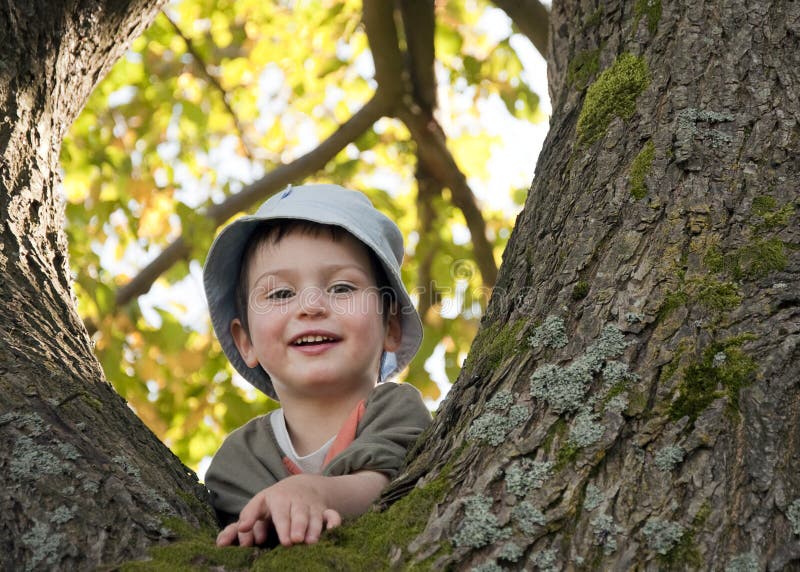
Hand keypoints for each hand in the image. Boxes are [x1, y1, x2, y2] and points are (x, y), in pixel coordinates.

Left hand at [216, 475, 342, 546]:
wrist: (302, 485)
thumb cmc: (276, 499)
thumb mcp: (260, 502)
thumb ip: (249, 515)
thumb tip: (240, 529)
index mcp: (279, 498)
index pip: (280, 511)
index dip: (282, 525)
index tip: (283, 540)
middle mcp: (297, 501)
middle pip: (299, 514)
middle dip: (298, 527)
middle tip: (295, 541)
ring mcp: (312, 506)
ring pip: (315, 516)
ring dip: (314, 528)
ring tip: (310, 542)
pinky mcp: (324, 510)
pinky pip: (333, 514)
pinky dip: (334, 521)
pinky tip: (333, 530)